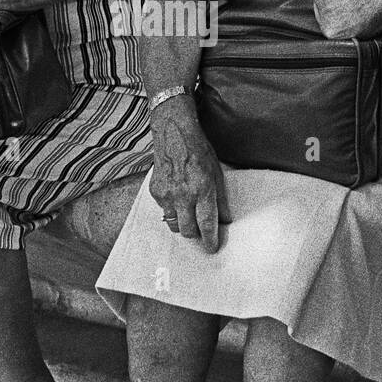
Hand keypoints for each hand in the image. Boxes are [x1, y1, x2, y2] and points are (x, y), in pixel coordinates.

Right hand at [149, 99, 230, 252]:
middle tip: (201, 230)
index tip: (212, 248)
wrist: (174, 133)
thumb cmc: (198, 150)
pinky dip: (172, 209)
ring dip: (182, 223)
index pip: (207, 224)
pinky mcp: (155, 191)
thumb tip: (226, 219)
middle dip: (196, 234)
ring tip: (188, 213)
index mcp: (202, 188)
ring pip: (173, 224)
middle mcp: (183, 194)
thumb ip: (221, 198)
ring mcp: (166, 193)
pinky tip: (177, 196)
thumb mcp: (217, 172)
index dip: (210, 240)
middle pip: (188, 230)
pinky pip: (164, 210)